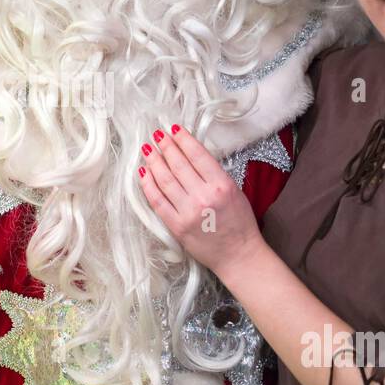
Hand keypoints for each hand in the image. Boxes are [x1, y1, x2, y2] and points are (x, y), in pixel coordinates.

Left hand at [136, 124, 262, 274]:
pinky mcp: (176, 226)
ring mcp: (188, 212)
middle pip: (178, 165)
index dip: (183, 140)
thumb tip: (191, 156)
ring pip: (165, 180)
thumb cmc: (240, 223)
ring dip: (154, 161)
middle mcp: (204, 196)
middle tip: (157, 135)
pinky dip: (148, 185)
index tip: (174, 129)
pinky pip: (157, 201)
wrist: (238, 255)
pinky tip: (143, 172)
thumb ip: (214, 174)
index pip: (197, 155)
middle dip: (166, 146)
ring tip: (148, 149)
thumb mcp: (235, 191)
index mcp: (221, 185)